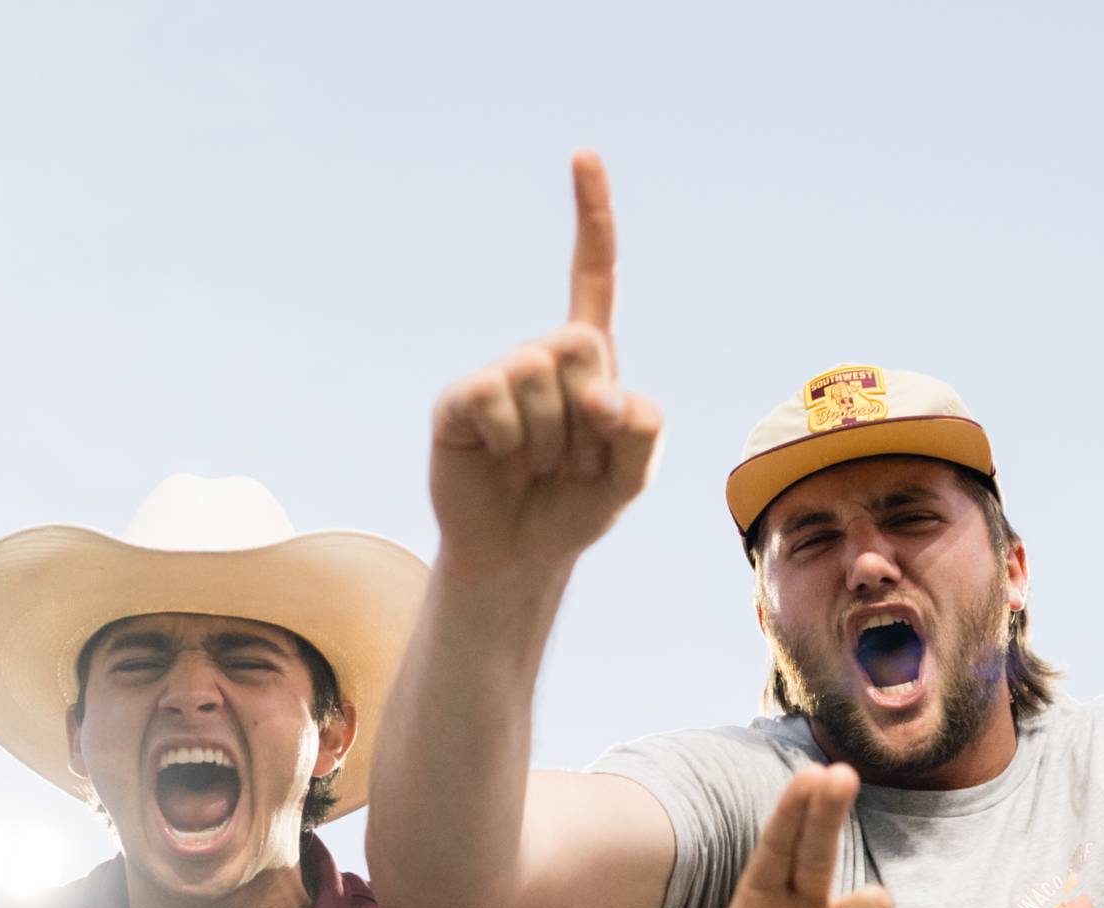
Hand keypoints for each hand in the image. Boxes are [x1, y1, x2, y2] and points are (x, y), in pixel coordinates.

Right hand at [428, 152, 665, 577]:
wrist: (519, 554)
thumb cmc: (576, 507)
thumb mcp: (632, 477)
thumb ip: (643, 432)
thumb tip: (606, 396)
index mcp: (589, 361)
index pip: (592, 277)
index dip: (591, 217)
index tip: (583, 156)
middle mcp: (540, 356)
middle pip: (577, 341)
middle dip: (587, 410)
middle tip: (572, 455)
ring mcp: (496, 376)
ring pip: (536, 371)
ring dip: (549, 435)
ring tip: (538, 464)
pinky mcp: (459, 401)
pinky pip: (492, 395)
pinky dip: (509, 437)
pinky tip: (502, 458)